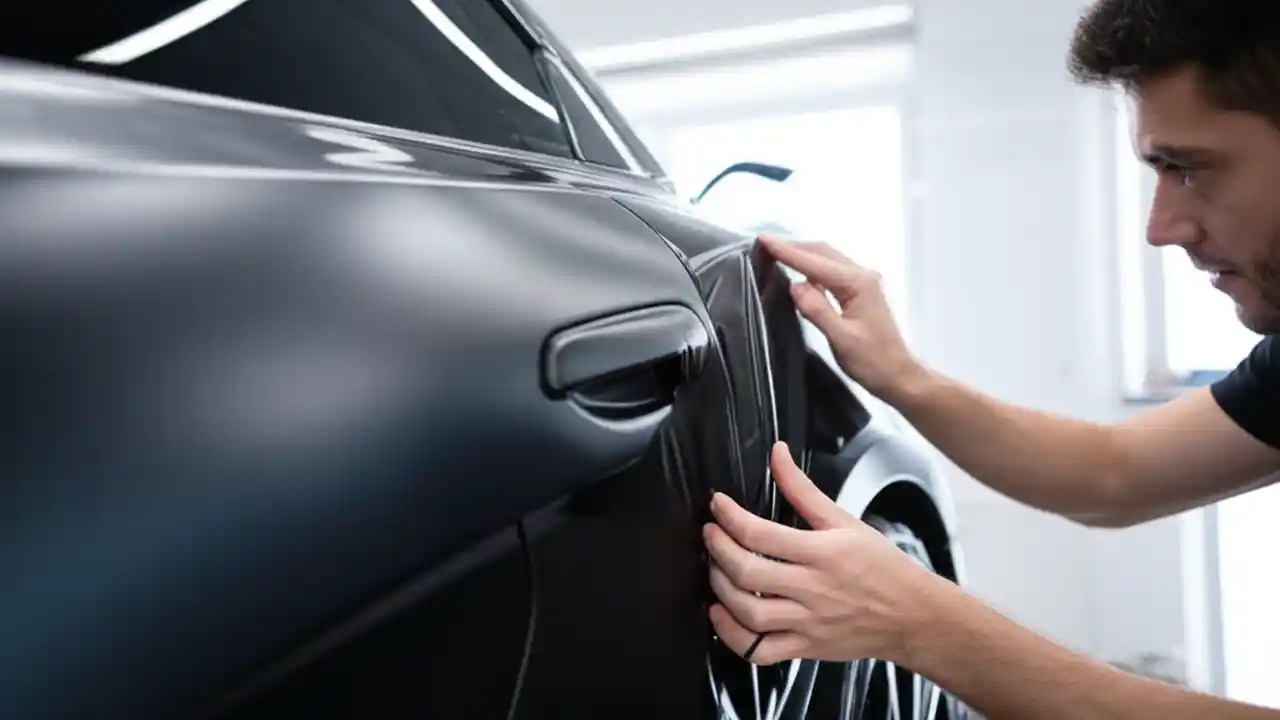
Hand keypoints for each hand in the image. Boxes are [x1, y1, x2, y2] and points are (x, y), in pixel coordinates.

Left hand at [704, 442, 942, 665]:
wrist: (912, 616)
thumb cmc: (882, 567)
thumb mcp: (844, 521)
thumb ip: (803, 489)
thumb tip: (777, 453)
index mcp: (822, 553)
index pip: (760, 534)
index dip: (729, 517)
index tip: (718, 505)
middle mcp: (813, 589)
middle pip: (748, 573)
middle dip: (718, 550)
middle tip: (710, 534)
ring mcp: (808, 622)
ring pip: (749, 613)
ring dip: (721, 590)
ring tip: (715, 570)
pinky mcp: (806, 648)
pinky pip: (759, 650)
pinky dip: (732, 636)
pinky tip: (721, 615)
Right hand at [758, 235, 927, 404]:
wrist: (899, 375)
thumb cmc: (873, 361)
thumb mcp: (842, 339)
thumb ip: (817, 310)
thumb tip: (794, 286)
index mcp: (858, 283)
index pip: (815, 263)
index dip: (787, 251)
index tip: (763, 240)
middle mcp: (863, 276)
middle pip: (823, 252)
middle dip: (794, 247)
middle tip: (765, 244)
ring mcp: (864, 283)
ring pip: (828, 260)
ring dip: (803, 256)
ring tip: (777, 254)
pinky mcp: (861, 293)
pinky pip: (832, 273)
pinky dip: (813, 270)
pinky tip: (800, 275)